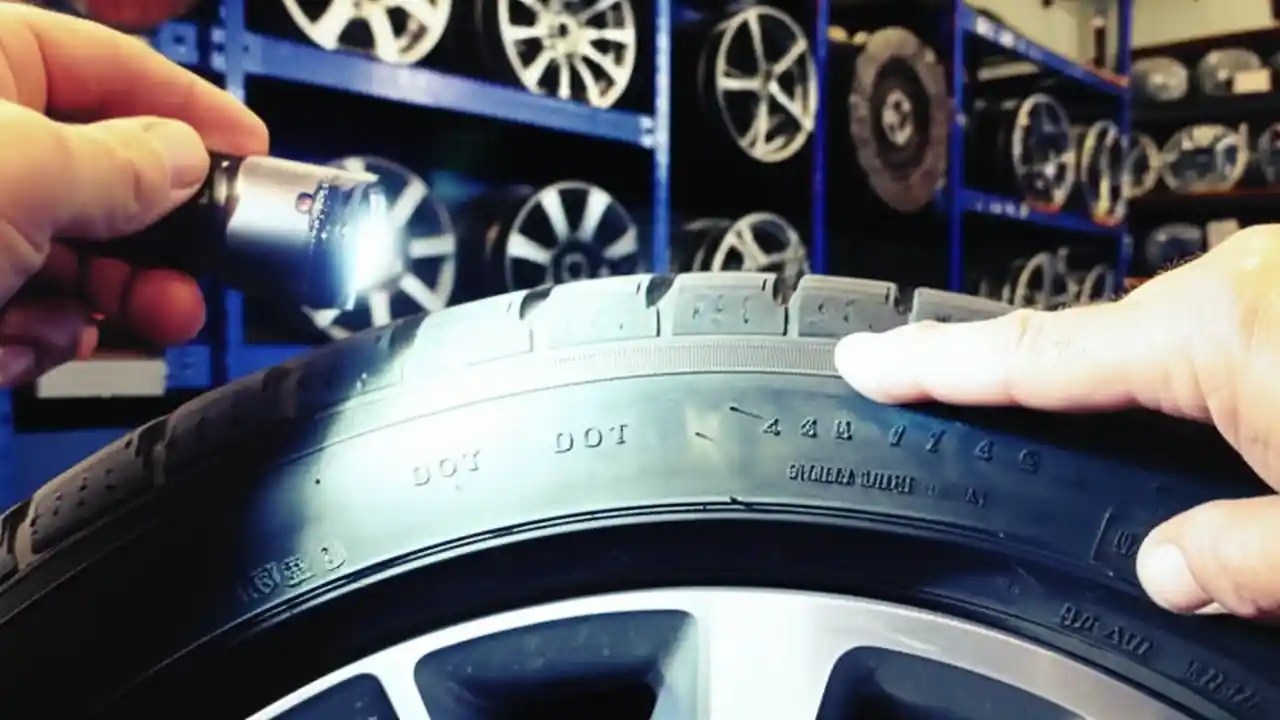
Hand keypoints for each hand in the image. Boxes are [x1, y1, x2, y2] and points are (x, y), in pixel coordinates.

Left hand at [0, 3, 267, 384]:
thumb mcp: (24, 172)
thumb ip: (125, 163)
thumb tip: (188, 157)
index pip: (107, 66)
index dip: (192, 109)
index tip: (254, 148)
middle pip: (106, 176)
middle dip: (164, 236)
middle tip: (214, 263)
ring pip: (79, 256)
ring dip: (118, 300)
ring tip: (149, 318)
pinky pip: (32, 312)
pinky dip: (40, 339)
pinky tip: (16, 343)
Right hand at [834, 227, 1279, 618]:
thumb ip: (1236, 560)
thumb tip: (1169, 572)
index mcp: (1218, 331)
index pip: (1031, 355)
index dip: (932, 364)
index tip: (866, 360)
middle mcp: (1240, 283)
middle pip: (1102, 350)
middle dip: (1070, 413)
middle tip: (1020, 455)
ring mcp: (1277, 273)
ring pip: (1174, 344)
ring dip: (1164, 404)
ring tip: (1187, 472)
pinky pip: (1228, 329)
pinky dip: (1215, 381)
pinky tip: (1246, 430)